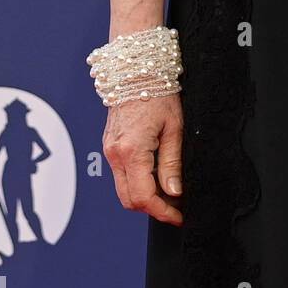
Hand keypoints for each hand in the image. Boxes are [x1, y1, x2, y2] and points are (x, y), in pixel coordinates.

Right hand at [103, 93, 183, 226]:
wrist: (135, 71)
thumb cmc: (157, 92)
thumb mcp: (174, 128)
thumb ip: (172, 163)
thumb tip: (174, 192)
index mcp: (132, 150)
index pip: (143, 197)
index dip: (162, 212)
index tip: (178, 216)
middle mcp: (115, 154)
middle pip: (129, 200)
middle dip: (152, 208)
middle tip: (175, 207)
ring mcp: (109, 151)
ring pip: (123, 190)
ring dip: (143, 196)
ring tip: (168, 191)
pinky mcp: (109, 147)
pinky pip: (120, 175)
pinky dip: (136, 182)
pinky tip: (154, 175)